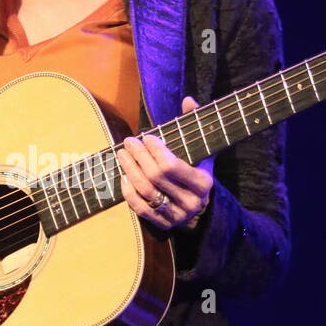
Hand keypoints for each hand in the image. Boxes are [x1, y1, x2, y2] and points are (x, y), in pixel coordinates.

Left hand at [117, 96, 213, 230]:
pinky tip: (123, 176)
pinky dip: (129, 192)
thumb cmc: (197, 171)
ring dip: (130, 170)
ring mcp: (177, 216)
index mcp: (203, 183)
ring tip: (121, 154)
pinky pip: (141, 209)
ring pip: (146, 191)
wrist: (200, 208)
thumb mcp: (202, 150)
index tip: (146, 137)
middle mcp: (191, 202)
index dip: (155, 150)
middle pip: (156, 177)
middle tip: (129, 142)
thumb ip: (197, 124)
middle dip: (139, 156)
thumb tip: (188, 100)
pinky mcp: (163, 225)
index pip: (172, 166)